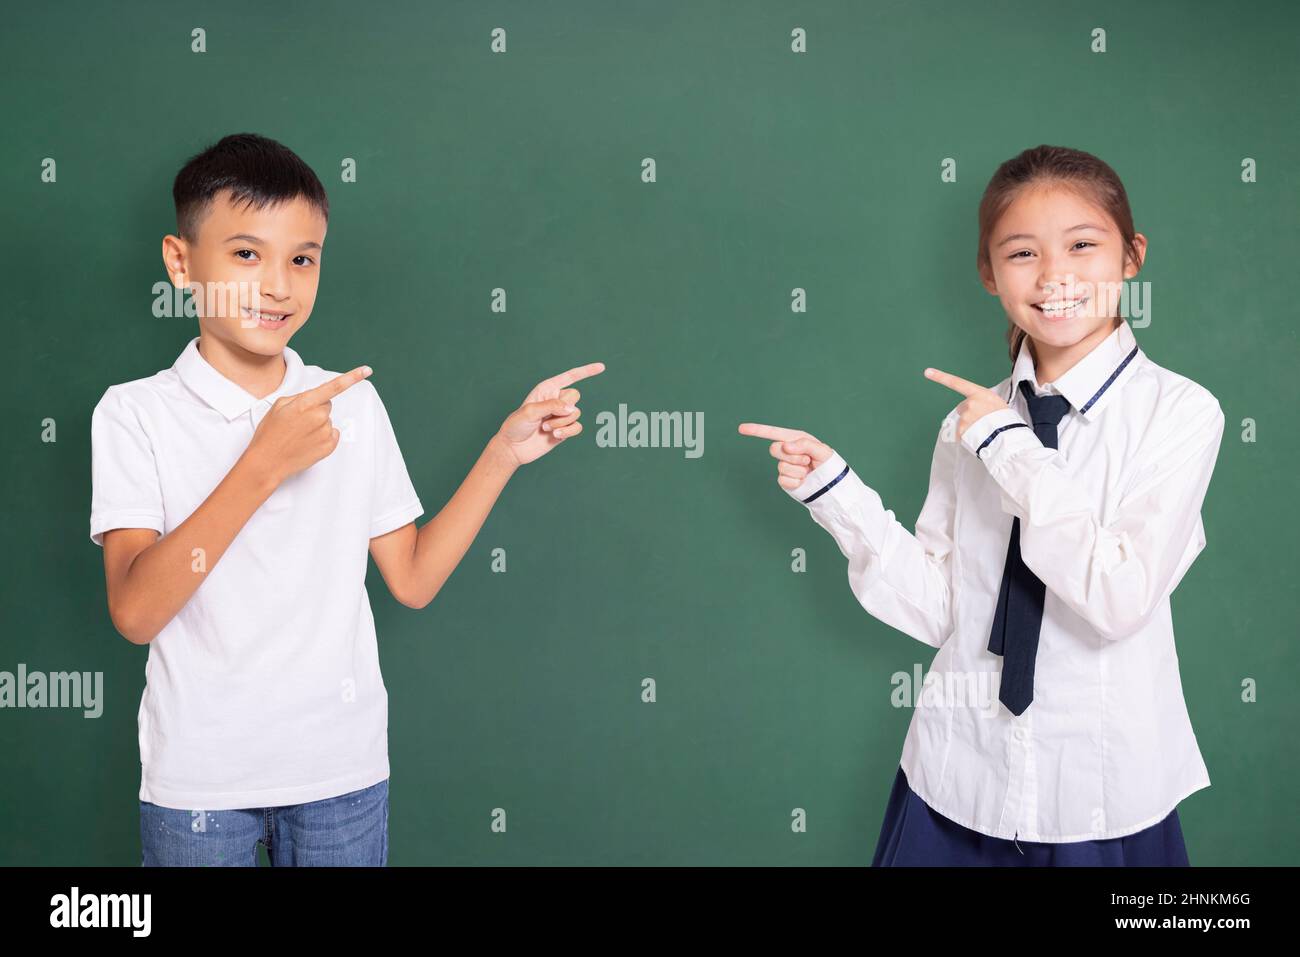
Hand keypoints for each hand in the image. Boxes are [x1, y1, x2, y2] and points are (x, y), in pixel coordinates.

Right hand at [244, 365, 372, 486]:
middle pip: (327, 405)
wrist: (267, 462)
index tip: (367, 370)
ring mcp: (325, 432)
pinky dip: (322, 437)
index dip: (352, 377)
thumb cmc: (270, 433)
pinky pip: (332, 434)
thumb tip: (317, 398)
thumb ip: (301, 397)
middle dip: (315, 409)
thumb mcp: (279, 406)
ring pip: (327, 420)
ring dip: (317, 425)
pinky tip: (307, 442)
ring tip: (299, 434)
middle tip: (298, 421)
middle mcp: (319, 417)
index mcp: (305, 403)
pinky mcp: (329, 446)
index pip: (334, 387)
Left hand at [494, 362, 605, 466]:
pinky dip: (567, 432)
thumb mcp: (530, 411)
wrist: (514, 448)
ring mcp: (561, 415)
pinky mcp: (565, 430)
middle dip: (562, 408)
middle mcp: (556, 400)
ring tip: (544, 428)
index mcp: (547, 389)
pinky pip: (578, 427)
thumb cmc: (517, 425)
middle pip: (575, 397)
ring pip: (576, 414)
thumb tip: (572, 409)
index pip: (570, 376)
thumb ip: (552, 406)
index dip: (586, 371)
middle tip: (544, 418)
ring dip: (560, 423)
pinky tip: (555, 436)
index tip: (602, 367)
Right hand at [737, 422, 835, 491]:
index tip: (741, 428)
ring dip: (798, 469)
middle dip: (792, 455)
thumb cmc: (828, 464)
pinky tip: (804, 480)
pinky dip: (796, 481)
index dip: (756, 430)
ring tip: (808, 470)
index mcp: (795, 439)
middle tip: (807, 460)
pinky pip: (783, 479)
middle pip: (774, 449)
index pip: (772, 433)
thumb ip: (804, 444)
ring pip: (781, 466)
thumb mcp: (821, 449)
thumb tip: (785, 446)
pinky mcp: (785, 480)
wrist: (831, 484)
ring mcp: (785, 466)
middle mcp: (788, 451)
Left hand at [922, 367, 1009, 440]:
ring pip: (962, 422)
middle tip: (984, 420)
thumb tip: (975, 409)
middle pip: (962, 408)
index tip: (927, 372)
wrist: (1008, 436)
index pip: (957, 383)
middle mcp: (969, 404)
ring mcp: (964, 418)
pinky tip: (979, 436)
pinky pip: (961, 433)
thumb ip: (982, 402)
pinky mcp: (961, 431)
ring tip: (984, 429)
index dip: (941, 377)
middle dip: (969, 414)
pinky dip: (968, 436)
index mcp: (979, 394)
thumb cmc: (1006, 420)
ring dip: (970, 426)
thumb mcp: (996, 403)